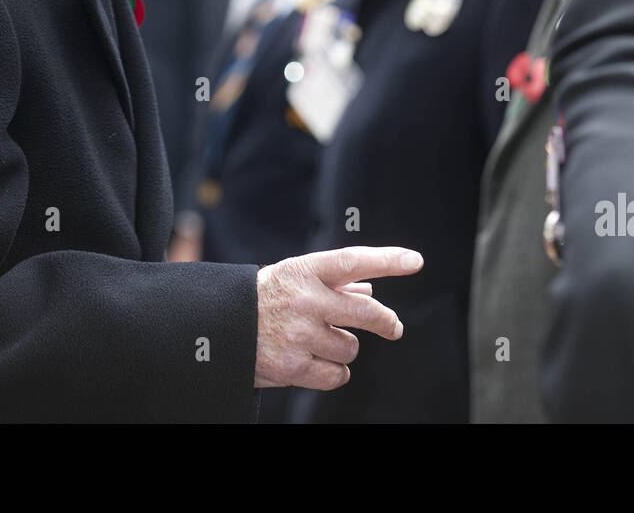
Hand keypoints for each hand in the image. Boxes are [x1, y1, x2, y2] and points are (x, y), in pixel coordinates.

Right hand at [254, 246, 423, 389]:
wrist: (218, 328)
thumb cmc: (264, 299)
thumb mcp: (293, 278)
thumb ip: (333, 281)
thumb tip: (370, 289)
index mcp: (303, 271)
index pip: (353, 261)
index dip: (387, 260)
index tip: (415, 261)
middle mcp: (303, 300)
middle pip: (364, 311)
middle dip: (387, 321)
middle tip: (394, 327)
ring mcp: (298, 334)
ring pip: (351, 347)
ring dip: (345, 347)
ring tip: (322, 342)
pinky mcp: (293, 366)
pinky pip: (337, 374)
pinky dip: (335, 372)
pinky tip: (319, 363)